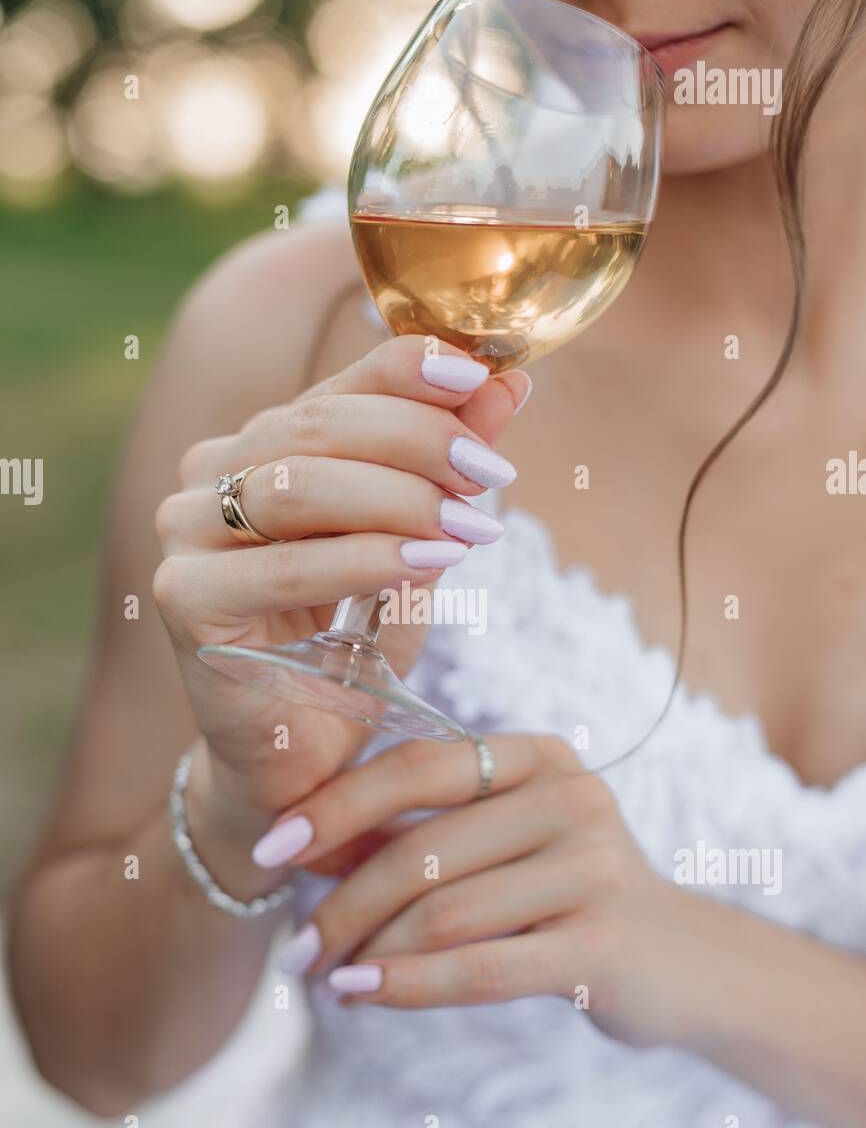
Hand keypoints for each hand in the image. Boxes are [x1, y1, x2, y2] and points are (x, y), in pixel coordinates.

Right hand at [151, 336, 528, 852]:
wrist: (299, 757)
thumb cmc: (352, 651)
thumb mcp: (414, 549)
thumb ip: (446, 473)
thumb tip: (508, 388)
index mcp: (260, 448)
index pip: (336, 389)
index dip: (409, 370)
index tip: (485, 377)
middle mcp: (210, 476)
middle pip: (317, 427)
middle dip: (420, 442)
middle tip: (491, 474)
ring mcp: (186, 533)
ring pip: (299, 485)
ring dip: (400, 498)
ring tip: (471, 526)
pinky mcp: (183, 596)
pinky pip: (287, 565)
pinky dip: (367, 558)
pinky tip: (428, 562)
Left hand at [263, 734, 709, 1049]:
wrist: (682, 963)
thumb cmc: (566, 895)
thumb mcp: (500, 845)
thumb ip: (415, 835)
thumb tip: (303, 844)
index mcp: (541, 755)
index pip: (417, 766)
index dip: (335, 807)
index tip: (270, 848)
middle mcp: (573, 796)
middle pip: (422, 848)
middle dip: (341, 903)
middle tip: (295, 948)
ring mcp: (595, 867)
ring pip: (444, 914)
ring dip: (367, 951)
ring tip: (325, 976)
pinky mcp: (604, 943)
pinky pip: (481, 969)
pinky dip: (408, 985)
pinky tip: (360, 995)